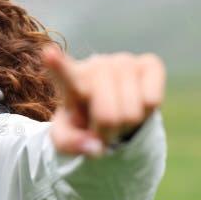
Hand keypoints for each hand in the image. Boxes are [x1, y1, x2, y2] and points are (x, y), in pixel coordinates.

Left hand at [42, 45, 165, 156]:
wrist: (110, 111)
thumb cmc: (84, 123)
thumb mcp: (66, 138)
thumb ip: (70, 144)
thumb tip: (95, 146)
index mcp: (68, 81)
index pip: (62, 74)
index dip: (57, 65)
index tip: (49, 54)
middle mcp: (95, 66)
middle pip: (108, 117)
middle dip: (107, 132)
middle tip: (102, 126)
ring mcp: (122, 61)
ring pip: (131, 113)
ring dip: (126, 125)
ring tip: (118, 113)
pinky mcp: (149, 63)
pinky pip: (151, 101)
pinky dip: (146, 114)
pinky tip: (135, 103)